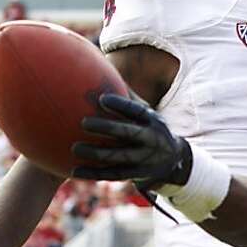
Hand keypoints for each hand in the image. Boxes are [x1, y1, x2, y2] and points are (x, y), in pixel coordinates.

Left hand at [71, 94, 191, 188]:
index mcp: (152, 120)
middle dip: (108, 128)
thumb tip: (101, 71)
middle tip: (84, 122)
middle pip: (129, 133)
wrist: (172, 160)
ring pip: (119, 157)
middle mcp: (151, 139)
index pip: (136, 111)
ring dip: (97, 153)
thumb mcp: (145, 113)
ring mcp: (144, 159)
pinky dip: (93, 173)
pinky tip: (74, 170)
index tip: (101, 98)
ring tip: (75, 147)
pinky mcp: (135, 175)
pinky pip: (112, 175)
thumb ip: (127, 96)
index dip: (120, 104)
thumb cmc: (148, 127)